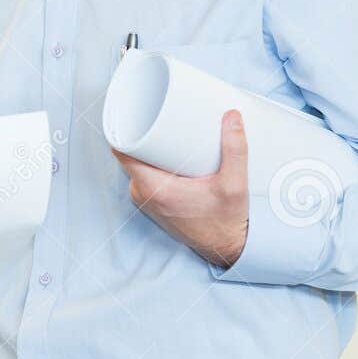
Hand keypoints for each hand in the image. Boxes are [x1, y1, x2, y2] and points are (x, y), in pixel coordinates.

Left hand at [115, 109, 249, 268]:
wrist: (226, 248)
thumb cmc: (226, 222)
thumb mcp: (234, 184)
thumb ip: (235, 149)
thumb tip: (232, 117)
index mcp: (153, 188)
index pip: (122, 151)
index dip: (124, 127)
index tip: (136, 110)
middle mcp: (143, 194)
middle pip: (130, 153)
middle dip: (142, 133)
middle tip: (161, 115)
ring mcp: (146, 198)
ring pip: (138, 163)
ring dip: (149, 148)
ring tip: (167, 130)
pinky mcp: (154, 201)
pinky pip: (144, 174)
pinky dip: (154, 161)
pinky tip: (168, 151)